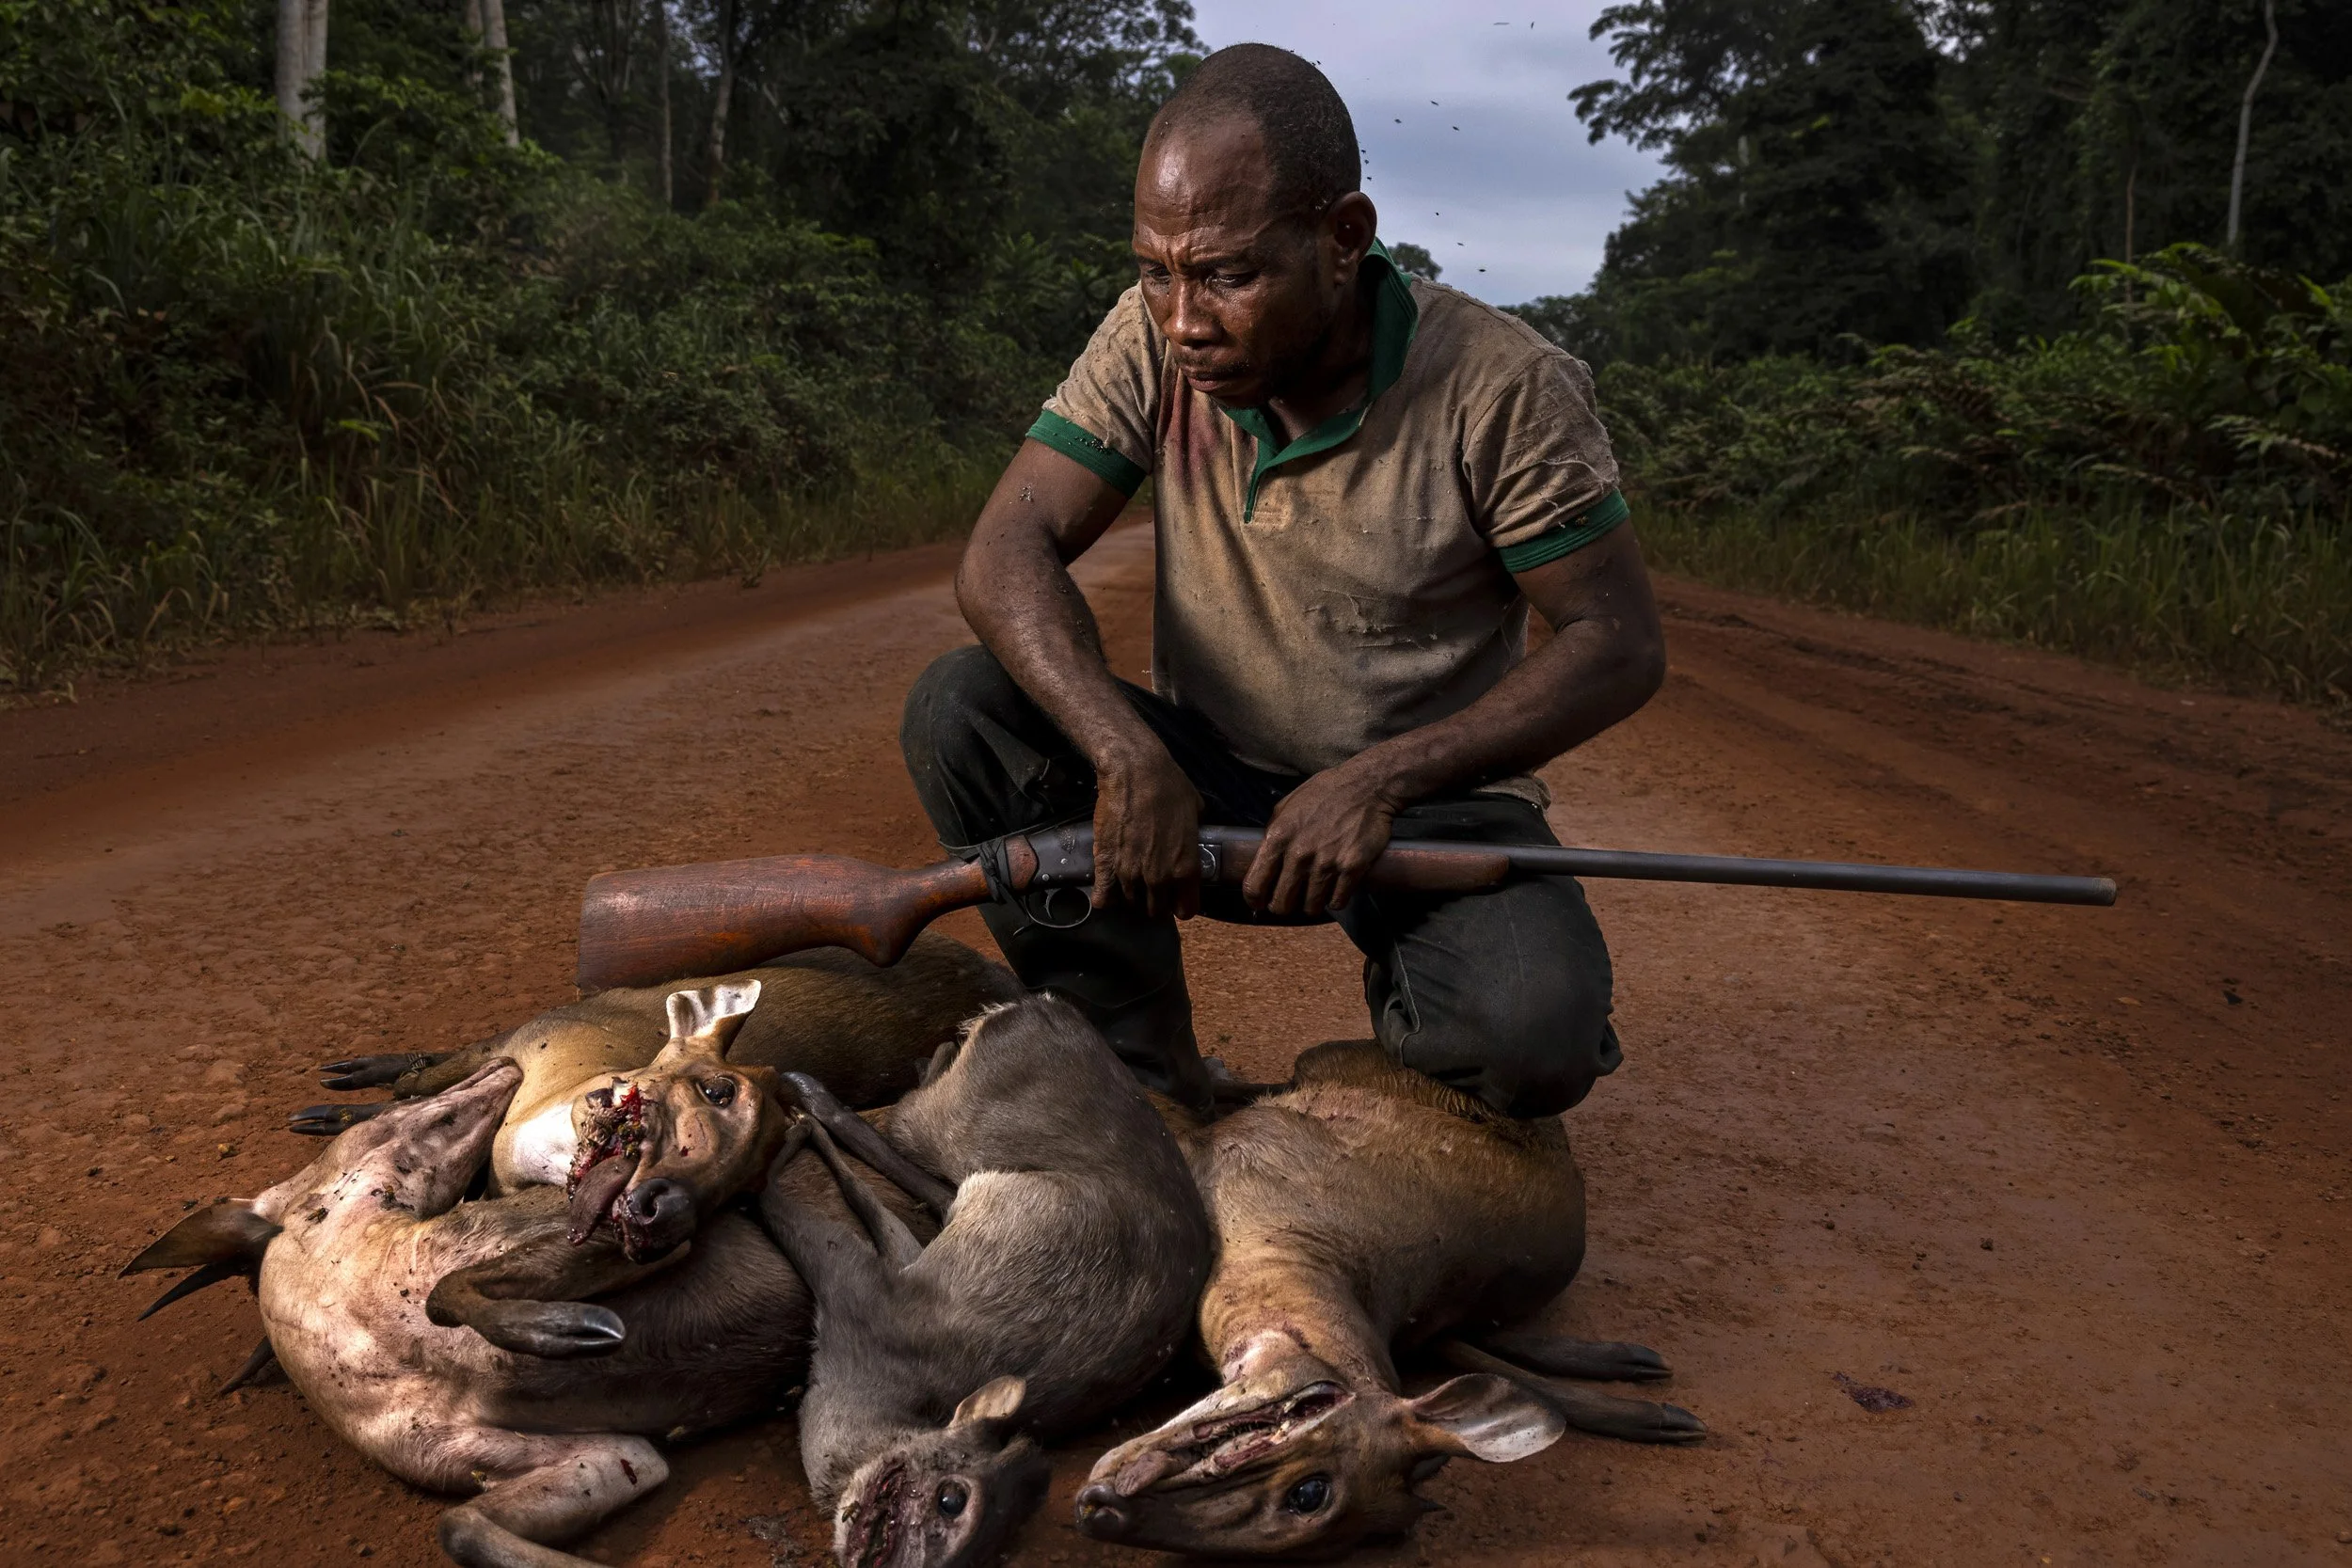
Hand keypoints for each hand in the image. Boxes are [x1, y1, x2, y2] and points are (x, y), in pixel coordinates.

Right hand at [1091, 742, 1201, 918]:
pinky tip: (1107, 890)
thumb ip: (1191, 840)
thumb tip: (1189, 843)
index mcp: (1186, 869)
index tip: (1177, 896)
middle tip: (1152, 886)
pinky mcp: (1105, 865)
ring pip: (1131, 903)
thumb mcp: (1196, 814)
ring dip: (1132, 895)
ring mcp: (1130, 874)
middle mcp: (1159, 879)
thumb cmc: (1170, 788)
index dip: (1182, 904)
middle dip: (1156, 901)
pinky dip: (1105, 896)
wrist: (1135, 772)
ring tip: (1131, 880)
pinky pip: (1103, 897)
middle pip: (1156, 909)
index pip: (1186, 909)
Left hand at [1243, 759, 1401, 916]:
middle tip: (1290, 901)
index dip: (1255, 900)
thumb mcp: (1287, 806)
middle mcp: (1299, 855)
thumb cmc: (1326, 792)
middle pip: (1281, 904)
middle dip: (1283, 906)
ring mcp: (1326, 863)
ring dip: (1312, 905)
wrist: (1367, 786)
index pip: (1254, 885)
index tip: (1260, 903)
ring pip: (1311, 907)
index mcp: (1278, 838)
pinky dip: (1336, 900)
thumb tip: (1264, 855)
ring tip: (1315, 895)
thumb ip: (1273, 832)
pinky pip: (1337, 901)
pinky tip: (1336, 891)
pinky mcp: (1351, 868)